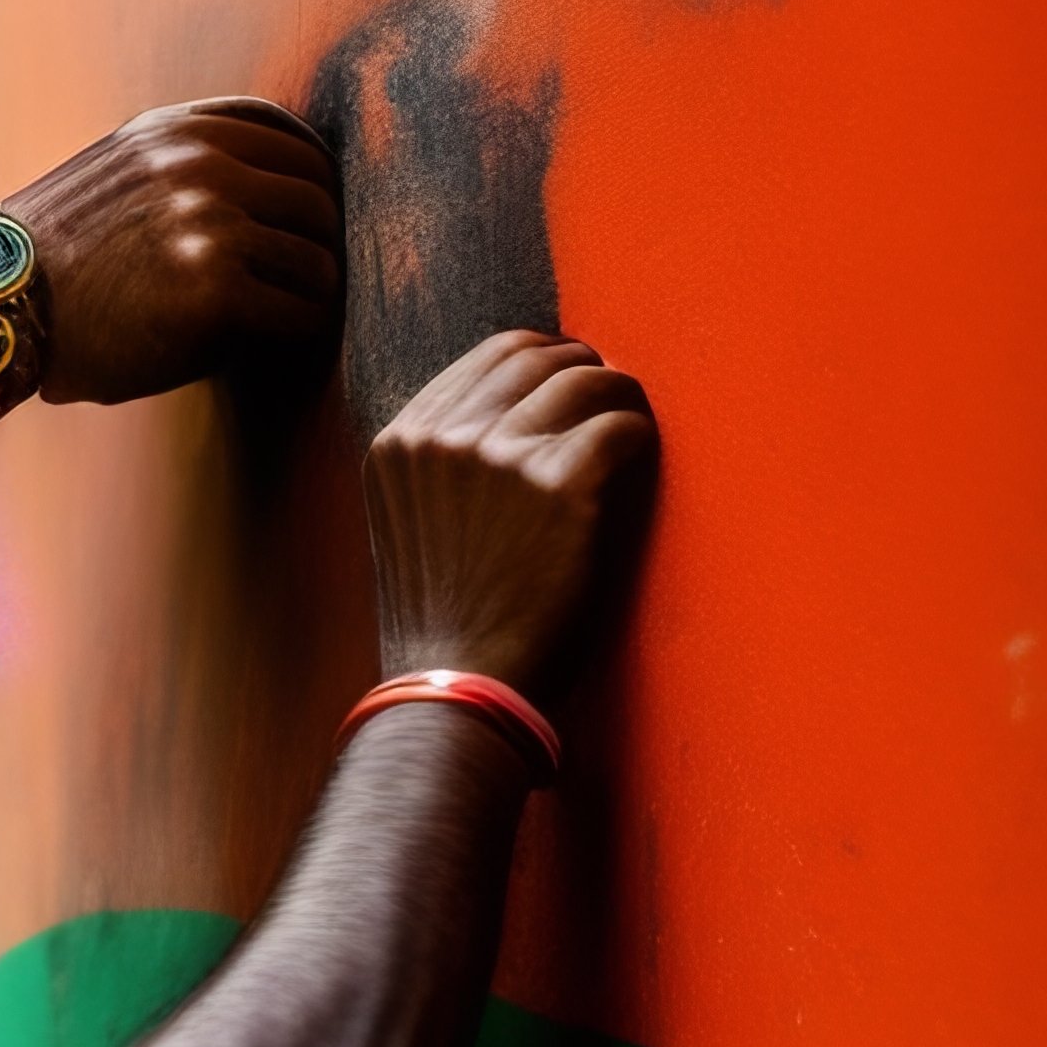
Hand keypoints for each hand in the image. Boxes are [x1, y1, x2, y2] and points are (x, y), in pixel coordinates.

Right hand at [0, 98, 341, 404]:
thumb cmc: (58, 256)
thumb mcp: (116, 171)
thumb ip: (183, 159)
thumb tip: (274, 181)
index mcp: (178, 130)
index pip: (290, 136)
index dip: (313, 181)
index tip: (310, 221)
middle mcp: (198, 164)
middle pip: (316, 195)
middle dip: (319, 241)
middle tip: (308, 280)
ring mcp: (208, 222)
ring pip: (318, 256)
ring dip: (313, 291)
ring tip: (289, 313)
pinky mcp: (214, 288)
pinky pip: (301, 311)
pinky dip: (299, 330)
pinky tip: (275, 340)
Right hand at [362, 329, 656, 694]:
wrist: (458, 689)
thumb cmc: (444, 621)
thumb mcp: (410, 523)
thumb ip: (443, 464)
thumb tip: (514, 414)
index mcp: (402, 442)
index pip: (488, 358)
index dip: (543, 358)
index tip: (572, 376)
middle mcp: (445, 438)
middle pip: (536, 357)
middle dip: (582, 365)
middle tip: (612, 389)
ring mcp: (500, 459)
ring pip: (583, 381)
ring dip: (618, 393)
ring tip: (633, 416)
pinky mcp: (560, 488)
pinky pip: (619, 428)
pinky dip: (639, 434)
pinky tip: (644, 451)